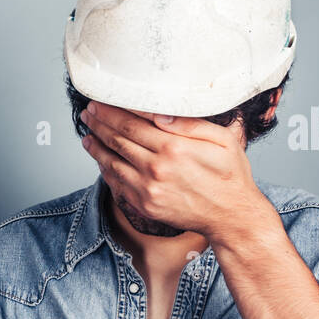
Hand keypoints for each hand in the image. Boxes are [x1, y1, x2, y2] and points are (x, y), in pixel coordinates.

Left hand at [79, 101, 268, 239]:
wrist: (231, 216)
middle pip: (118, 139)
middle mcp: (156, 168)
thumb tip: (159, 113)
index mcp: (174, 147)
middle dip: (99, 124)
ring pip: (112, 162)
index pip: (132, 123)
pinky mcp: (144, 205)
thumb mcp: (222, 140)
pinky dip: (105, 169)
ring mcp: (147, 189)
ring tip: (87, 134)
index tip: (99, 102)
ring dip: (96, 146)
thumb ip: (189, 124)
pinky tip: (100, 159)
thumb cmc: (230, 175)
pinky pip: (117, 183)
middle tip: (88, 112)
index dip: (111, 112)